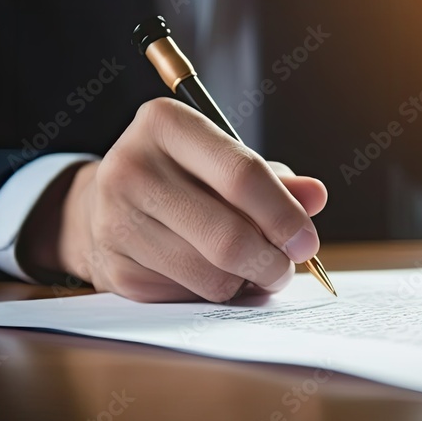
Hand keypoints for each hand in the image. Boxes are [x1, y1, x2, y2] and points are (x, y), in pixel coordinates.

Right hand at [20, 98, 327, 301]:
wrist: (106, 204)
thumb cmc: (184, 178)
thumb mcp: (224, 161)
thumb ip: (273, 179)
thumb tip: (314, 196)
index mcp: (166, 123)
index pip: (241, 174)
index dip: (284, 215)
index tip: (308, 241)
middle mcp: (131, 166)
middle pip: (228, 235)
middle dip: (272, 262)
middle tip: (286, 269)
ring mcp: (116, 220)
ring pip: (212, 275)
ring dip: (246, 282)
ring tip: (253, 270)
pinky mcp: (115, 268)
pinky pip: (189, 297)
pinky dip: (214, 293)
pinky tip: (212, 274)